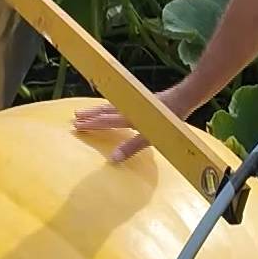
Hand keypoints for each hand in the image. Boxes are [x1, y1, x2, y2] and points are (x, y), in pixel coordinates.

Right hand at [72, 82, 202, 161]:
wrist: (183, 99)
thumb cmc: (168, 121)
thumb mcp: (150, 137)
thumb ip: (131, 147)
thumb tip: (112, 159)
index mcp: (128, 117)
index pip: (105, 121)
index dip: (91, 124)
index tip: (75, 126)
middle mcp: (128, 108)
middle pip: (104, 111)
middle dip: (89, 115)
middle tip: (74, 118)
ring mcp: (134, 103)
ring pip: (110, 106)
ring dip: (96, 109)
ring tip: (84, 111)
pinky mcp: (140, 101)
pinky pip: (118, 103)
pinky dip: (108, 105)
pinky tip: (109, 107)